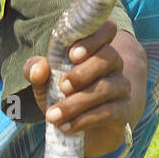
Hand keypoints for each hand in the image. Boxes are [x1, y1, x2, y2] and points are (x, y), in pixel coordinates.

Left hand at [23, 22, 146, 157]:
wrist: (79, 127)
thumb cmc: (61, 94)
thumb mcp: (43, 82)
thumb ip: (35, 70)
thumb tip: (39, 68)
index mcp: (94, 48)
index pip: (107, 29)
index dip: (94, 37)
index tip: (72, 54)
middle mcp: (113, 64)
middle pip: (109, 57)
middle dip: (83, 72)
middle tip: (62, 86)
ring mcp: (121, 87)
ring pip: (106, 88)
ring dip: (76, 103)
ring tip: (53, 115)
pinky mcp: (123, 111)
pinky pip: (108, 112)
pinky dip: (84, 120)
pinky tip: (66, 127)